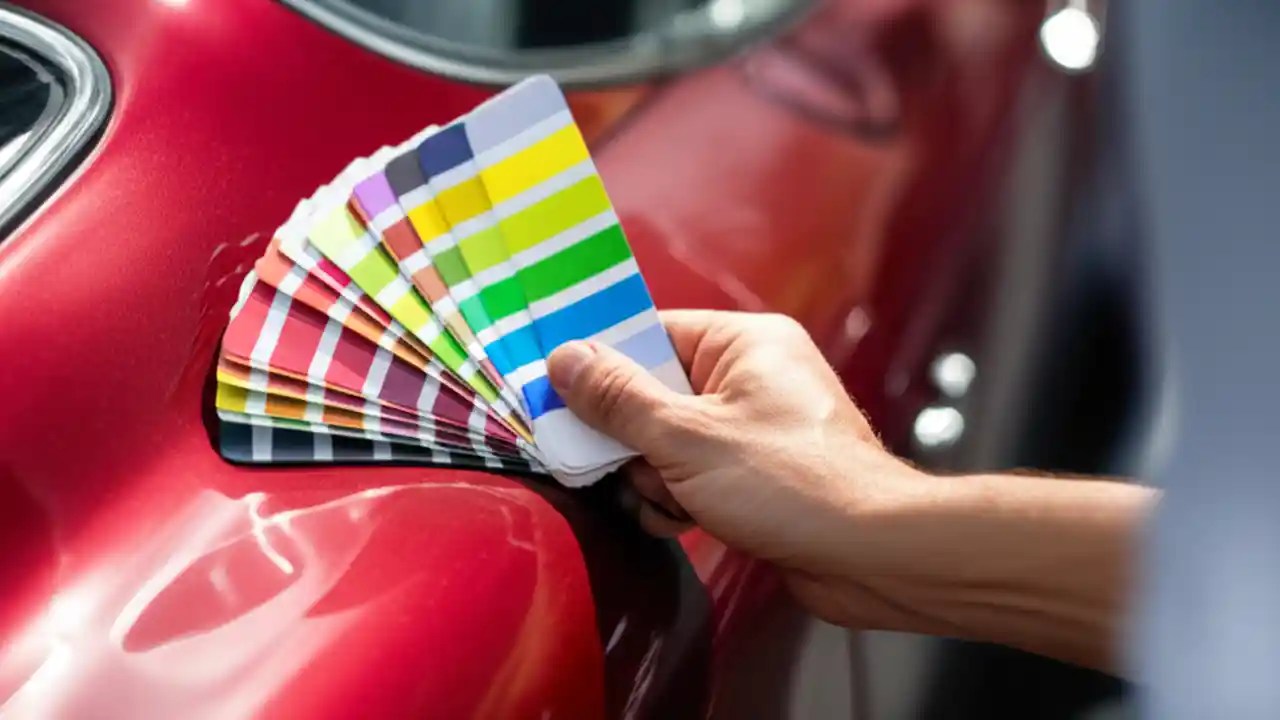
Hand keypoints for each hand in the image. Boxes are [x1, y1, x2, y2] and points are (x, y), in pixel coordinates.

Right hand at [546, 310, 926, 625]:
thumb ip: (618, 398)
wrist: (871, 555)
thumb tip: (565, 358)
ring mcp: (756, 427)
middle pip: (652, 393)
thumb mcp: (686, 436)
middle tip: (629, 466)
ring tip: (676, 500)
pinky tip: (685, 521)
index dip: (603, 366)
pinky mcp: (757, 474)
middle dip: (633, 440)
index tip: (562, 395)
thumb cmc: (792, 482)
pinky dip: (679, 499)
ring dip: (655, 478)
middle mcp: (752, 377)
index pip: (650, 333)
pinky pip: (692, 474)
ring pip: (666, 442)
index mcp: (744, 343)